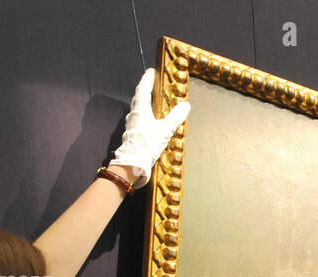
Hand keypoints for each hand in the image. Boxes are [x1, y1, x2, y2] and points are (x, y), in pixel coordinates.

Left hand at [109, 69, 191, 189]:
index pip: (143, 88)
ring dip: (144, 101)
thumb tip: (185, 105)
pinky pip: (138, 117)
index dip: (147, 79)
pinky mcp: (132, 132)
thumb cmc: (147, 144)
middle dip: (145, 88)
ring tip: (153, 100)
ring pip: (137, 107)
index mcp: (141, 109)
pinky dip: (144, 113)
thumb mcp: (165, 130)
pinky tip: (150, 119)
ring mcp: (132, 123)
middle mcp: (134, 113)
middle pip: (139, 96)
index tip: (151, 71)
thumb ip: (176, 117)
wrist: (133, 163)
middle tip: (152, 83)